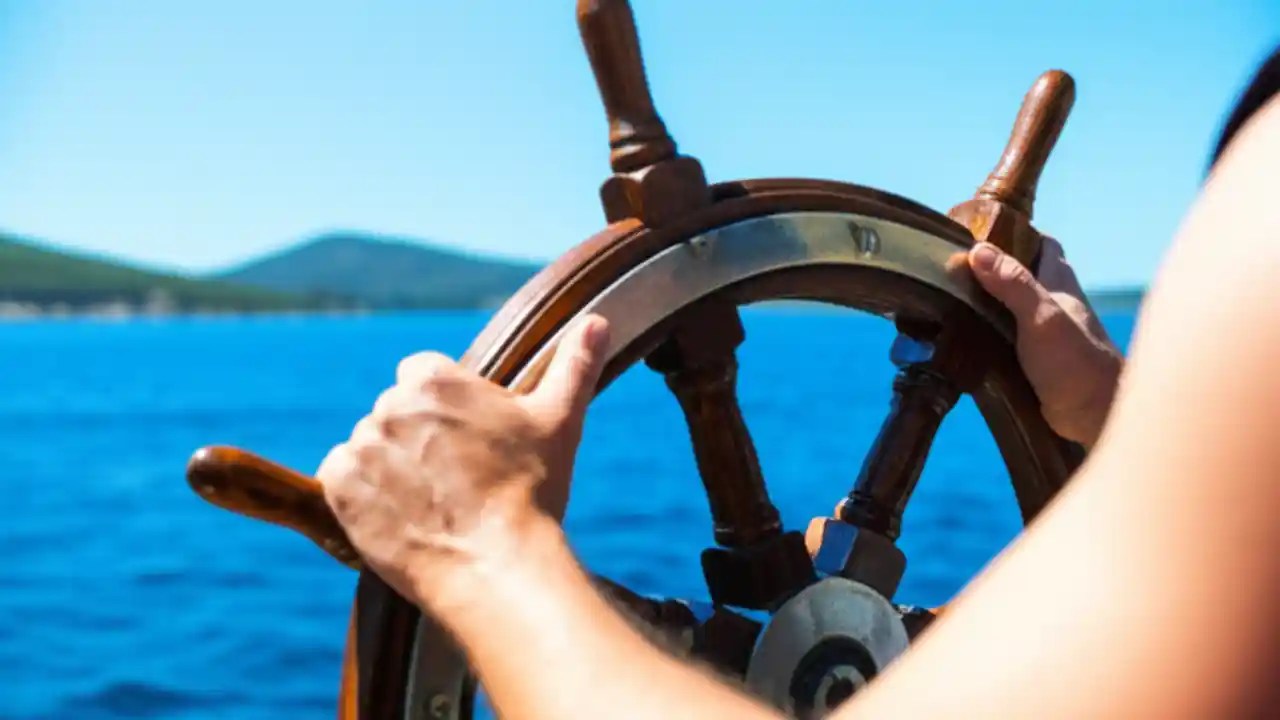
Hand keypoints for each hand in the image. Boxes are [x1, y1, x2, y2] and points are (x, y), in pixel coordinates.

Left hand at [316, 315, 609, 614]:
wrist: (496, 566)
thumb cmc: (532, 491)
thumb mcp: (559, 420)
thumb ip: (574, 364)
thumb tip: (598, 320)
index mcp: (435, 380)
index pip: (423, 376)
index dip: (445, 409)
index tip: (466, 442)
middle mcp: (390, 406)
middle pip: (396, 413)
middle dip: (417, 438)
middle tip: (455, 479)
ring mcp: (362, 447)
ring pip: (369, 447)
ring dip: (389, 467)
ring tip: (430, 502)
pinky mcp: (339, 488)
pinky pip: (339, 479)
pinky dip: (360, 495)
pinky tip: (397, 513)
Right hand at [968, 239, 1122, 446]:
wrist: (1095, 417)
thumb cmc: (1076, 363)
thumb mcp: (1042, 317)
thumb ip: (1013, 284)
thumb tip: (977, 250)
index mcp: (1060, 283)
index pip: (1042, 244)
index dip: (1016, 234)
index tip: (978, 233)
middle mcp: (1053, 303)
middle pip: (1020, 275)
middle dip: (990, 270)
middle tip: (950, 270)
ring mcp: (1043, 334)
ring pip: (1009, 308)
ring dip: (983, 305)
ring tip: (944, 302)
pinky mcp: (1032, 362)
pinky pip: (1004, 339)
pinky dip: (985, 336)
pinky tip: (961, 341)